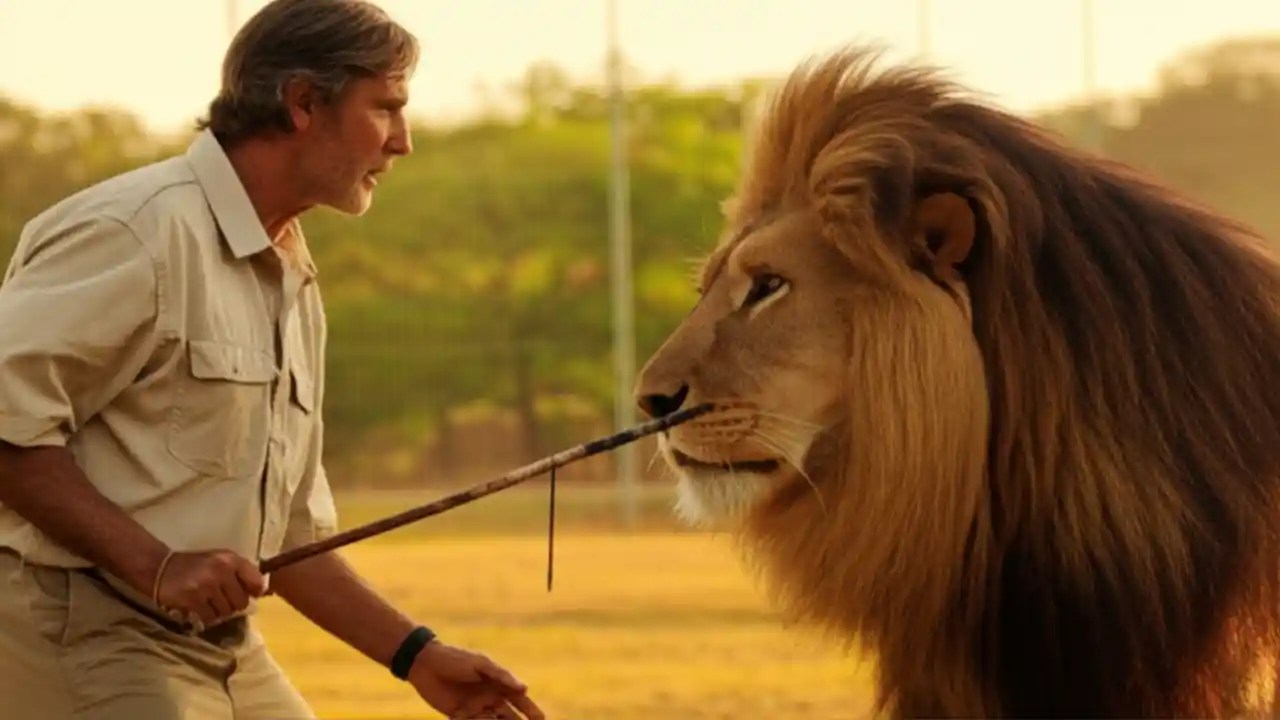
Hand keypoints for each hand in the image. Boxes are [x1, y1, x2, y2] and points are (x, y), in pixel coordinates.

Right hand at [152, 549, 267, 628]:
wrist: (160, 567)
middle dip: (232, 605)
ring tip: (208, 603)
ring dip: (218, 612)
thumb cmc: (195, 565)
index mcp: (231, 559)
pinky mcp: (193, 599)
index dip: (254, 592)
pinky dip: (205, 617)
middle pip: (241, 602)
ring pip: (225, 612)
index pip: (256, 581)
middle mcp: (221, 570)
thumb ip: (240, 572)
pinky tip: (198, 609)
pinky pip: (209, 618)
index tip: (248, 595)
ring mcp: (207, 585)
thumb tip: (261, 592)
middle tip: (221, 600)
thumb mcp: (220, 560)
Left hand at [407, 640, 543, 719]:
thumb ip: (502, 676)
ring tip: (491, 719)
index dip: (530, 710)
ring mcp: (474, 707)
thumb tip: (525, 688)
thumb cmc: (455, 659)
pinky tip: (474, 717)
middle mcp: (488, 697)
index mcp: (497, 683)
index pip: (519, 699)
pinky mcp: (458, 715)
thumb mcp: (481, 664)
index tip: (541, 719)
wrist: (424, 664)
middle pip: (508, 716)